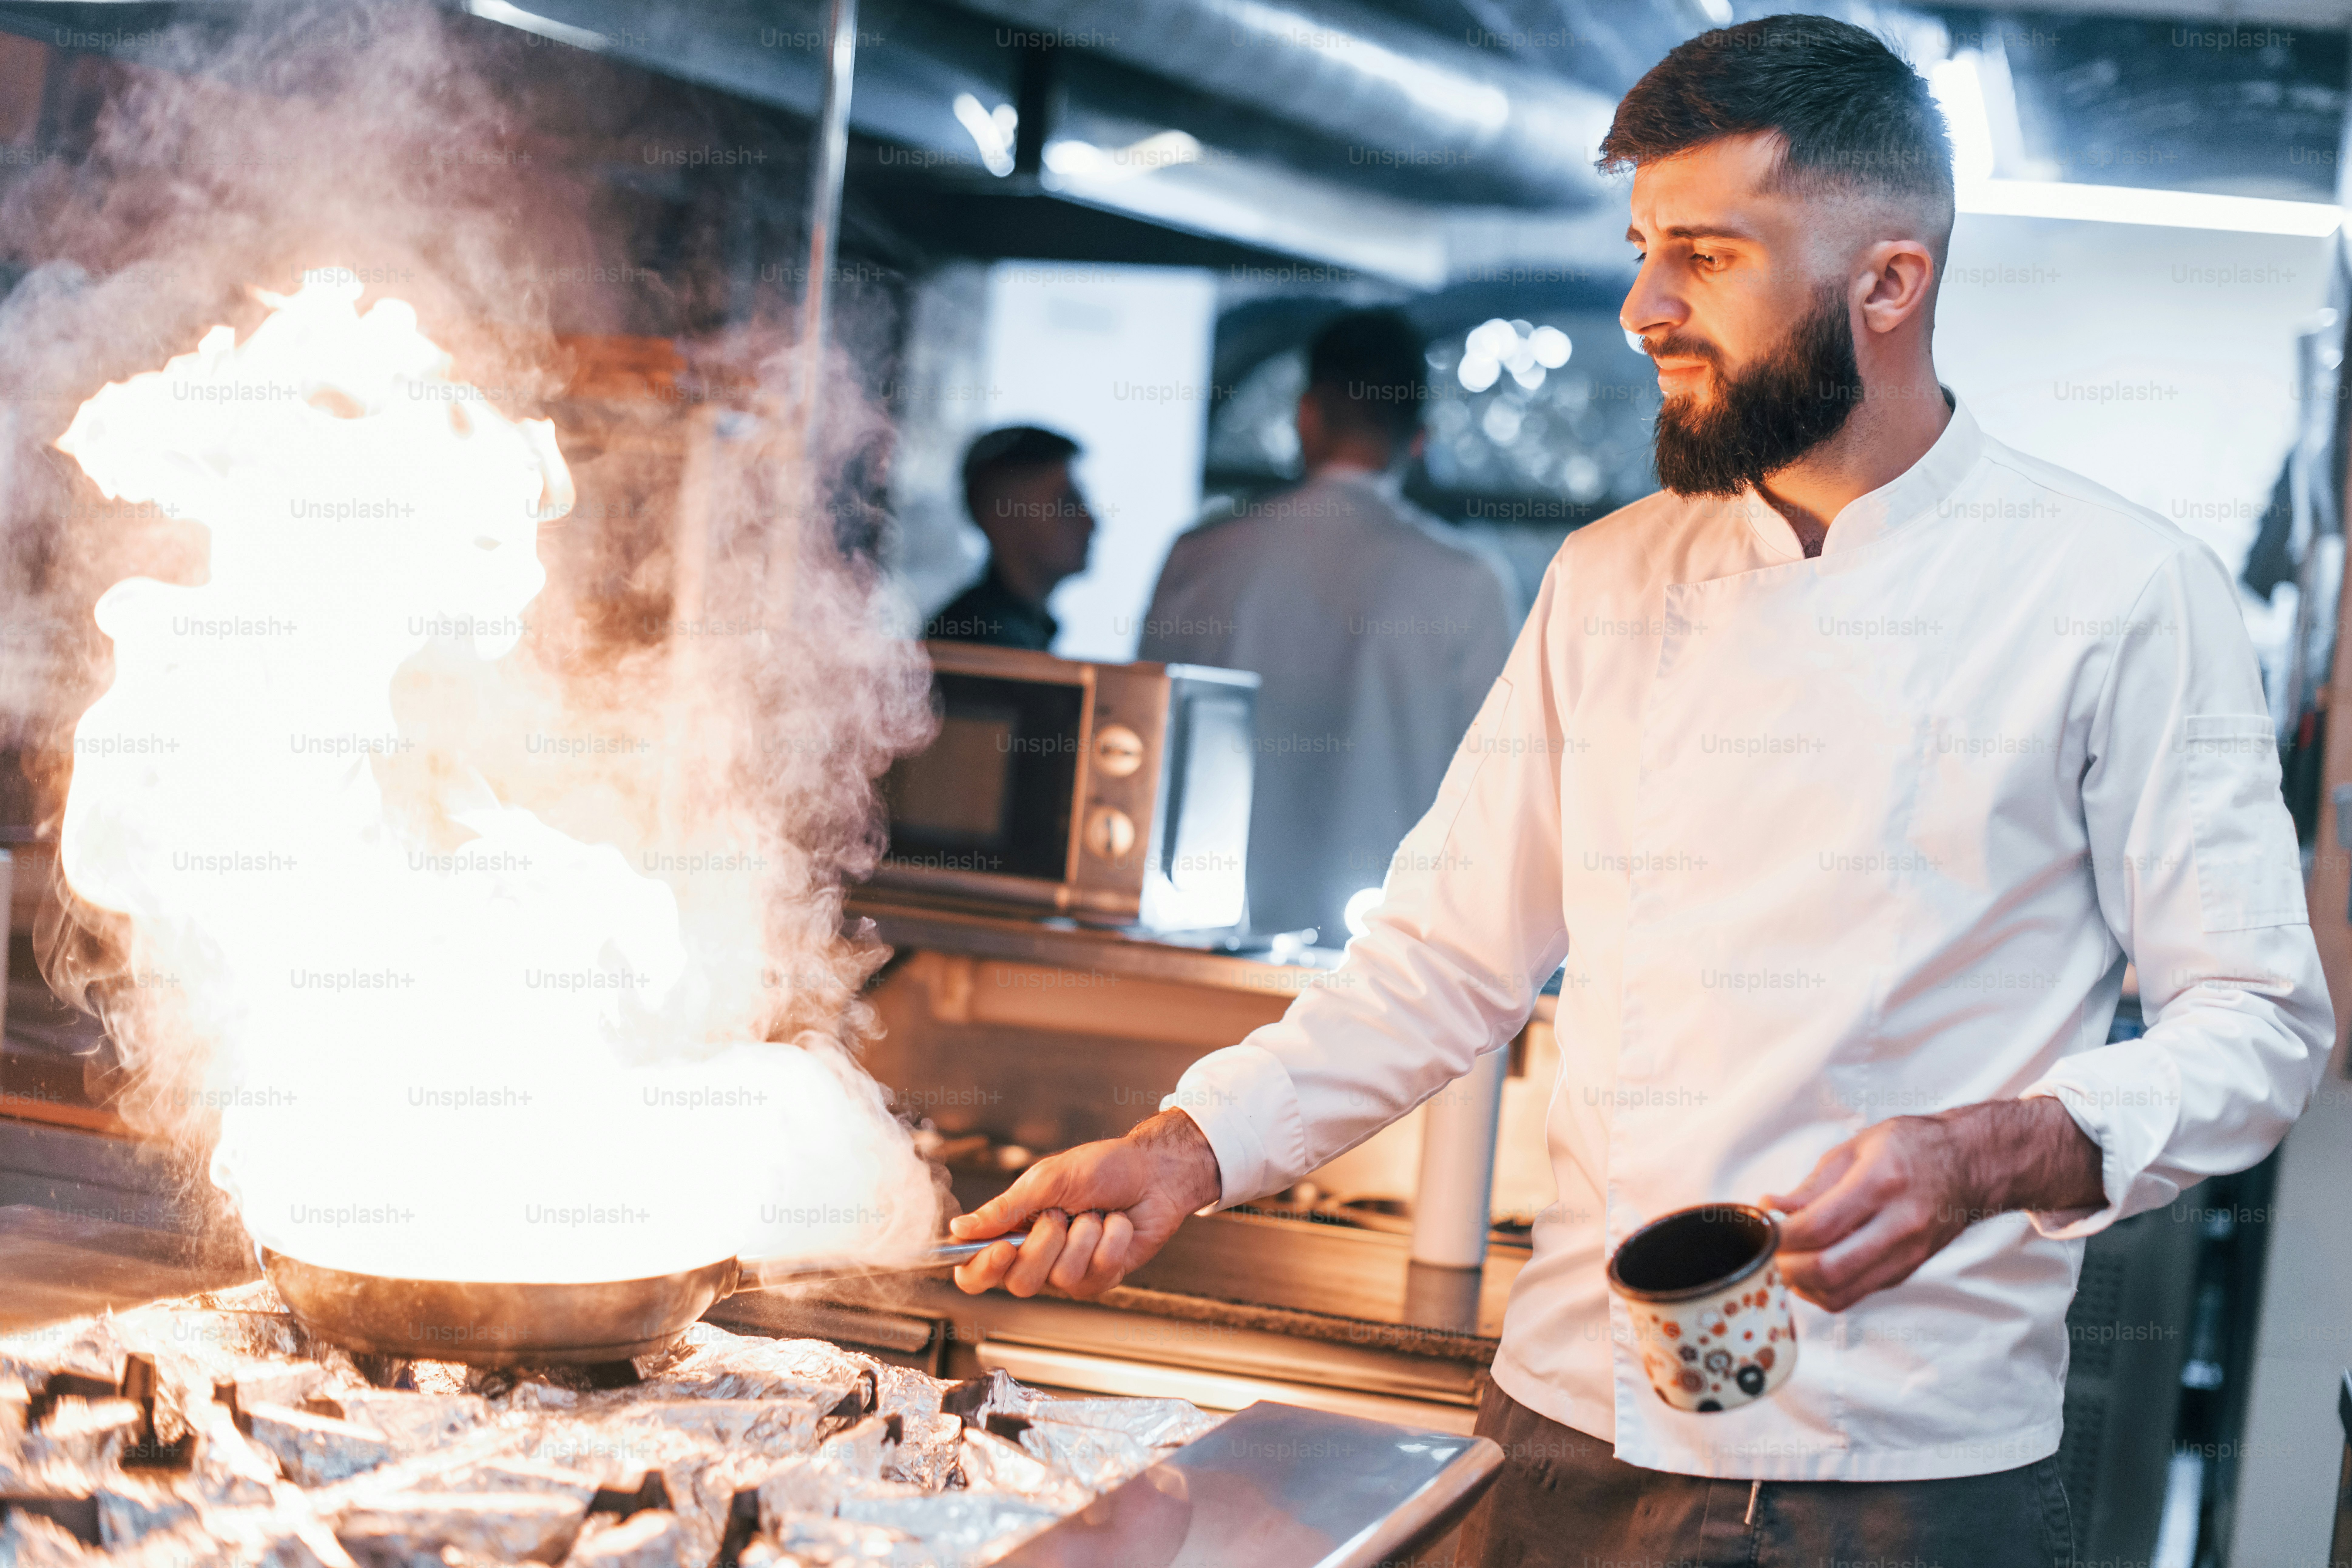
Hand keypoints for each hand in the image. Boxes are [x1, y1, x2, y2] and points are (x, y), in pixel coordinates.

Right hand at [949, 1109, 1222, 1298]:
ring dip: (1084, 1235)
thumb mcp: (1046, 1180)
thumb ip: (1003, 1209)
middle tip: (1062, 1214)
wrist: (1153, 1172)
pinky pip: (1097, 1273)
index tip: (1002, 1248)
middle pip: (1019, 1284)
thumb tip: (959, 1229)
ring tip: (1095, 1214)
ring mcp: (1070, 1272)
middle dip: (1045, 1244)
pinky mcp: (1102, 1278)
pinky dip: (1111, 1240)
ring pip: (1061, 1278)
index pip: (976, 1272)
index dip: (981, 1270)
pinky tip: (1117, 1224)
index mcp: (1013, 1232)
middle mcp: (1037, 1258)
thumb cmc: (1101, 1168)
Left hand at [1763, 1097, 2101, 1312]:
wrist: (1969, 1165)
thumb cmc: (1910, 1148)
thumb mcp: (1855, 1148)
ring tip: (1784, 1262)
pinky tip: (1810, 1267)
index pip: (1819, 1227)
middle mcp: (1900, 1225)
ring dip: (1801, 1286)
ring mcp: (1907, 1254)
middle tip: (1766, 1252)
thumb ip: (1811, 1187)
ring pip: (1842, 1293)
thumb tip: (1770, 1211)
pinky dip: (1824, 1288)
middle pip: (1830, 1270)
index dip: (1779, 1235)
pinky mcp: (1907, 1271)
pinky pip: (1857, 1292)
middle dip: (1785, 1268)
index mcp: (1882, 1183)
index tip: (1761, 1227)